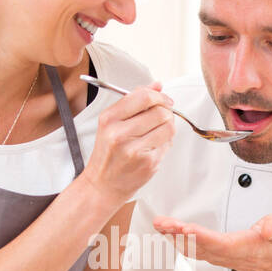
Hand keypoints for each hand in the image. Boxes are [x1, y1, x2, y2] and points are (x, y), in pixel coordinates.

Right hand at [81, 83, 174, 212]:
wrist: (102, 185)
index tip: (163, 100)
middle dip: (167, 112)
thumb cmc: (107, 153)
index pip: (143, 97)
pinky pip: (168, 144)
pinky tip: (153, 146)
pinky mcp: (148, 163)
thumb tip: (157, 84)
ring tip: (157, 131)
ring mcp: (135, 150)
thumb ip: (134, 101)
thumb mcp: (111, 123)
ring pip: (169, 127)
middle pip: (160, 112)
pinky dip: (165, 143)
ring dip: (168, 127)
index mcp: (109, 119)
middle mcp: (119, 134)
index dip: (159, 96)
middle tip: (164, 116)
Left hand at [153, 211, 271, 270]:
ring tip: (159, 223)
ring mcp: (218, 256)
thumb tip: (268, 228)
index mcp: (244, 248)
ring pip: (192, 247)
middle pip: (200, 245)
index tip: (186, 229)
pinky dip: (177, 238)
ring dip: (174, 236)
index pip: (219, 244)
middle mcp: (227, 255)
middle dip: (179, 234)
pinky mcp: (213, 253)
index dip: (202, 237)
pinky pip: (191, 247)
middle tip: (162, 223)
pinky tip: (165, 230)